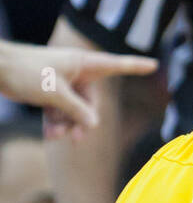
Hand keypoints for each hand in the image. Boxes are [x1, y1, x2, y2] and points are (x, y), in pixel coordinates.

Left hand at [0, 41, 155, 139]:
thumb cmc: (27, 72)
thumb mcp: (56, 94)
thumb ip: (78, 110)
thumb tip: (94, 124)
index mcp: (83, 64)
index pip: (117, 64)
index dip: (137, 66)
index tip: (155, 65)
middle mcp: (76, 72)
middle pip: (91, 100)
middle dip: (84, 119)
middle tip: (77, 138)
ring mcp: (62, 81)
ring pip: (73, 107)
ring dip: (67, 123)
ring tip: (57, 137)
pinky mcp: (48, 90)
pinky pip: (59, 109)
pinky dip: (56, 121)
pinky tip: (51, 134)